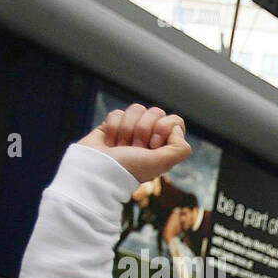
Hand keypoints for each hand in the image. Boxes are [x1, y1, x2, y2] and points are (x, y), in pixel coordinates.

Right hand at [77, 104, 191, 182]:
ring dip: (127, 129)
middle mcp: (151, 136)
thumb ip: (180, 148)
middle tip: (135, 147)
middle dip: (143, 129)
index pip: (175, 121)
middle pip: (156, 112)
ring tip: (121, 146)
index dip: (164, 127)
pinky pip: (117, 113)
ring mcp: (132, 129)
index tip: (154, 144)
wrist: (97, 168)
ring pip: (136, 109)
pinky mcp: (113, 125)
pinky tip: (110, 143)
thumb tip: (176, 128)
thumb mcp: (162, 163)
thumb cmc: (130, 168)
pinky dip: (113, 128)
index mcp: (165, 146)